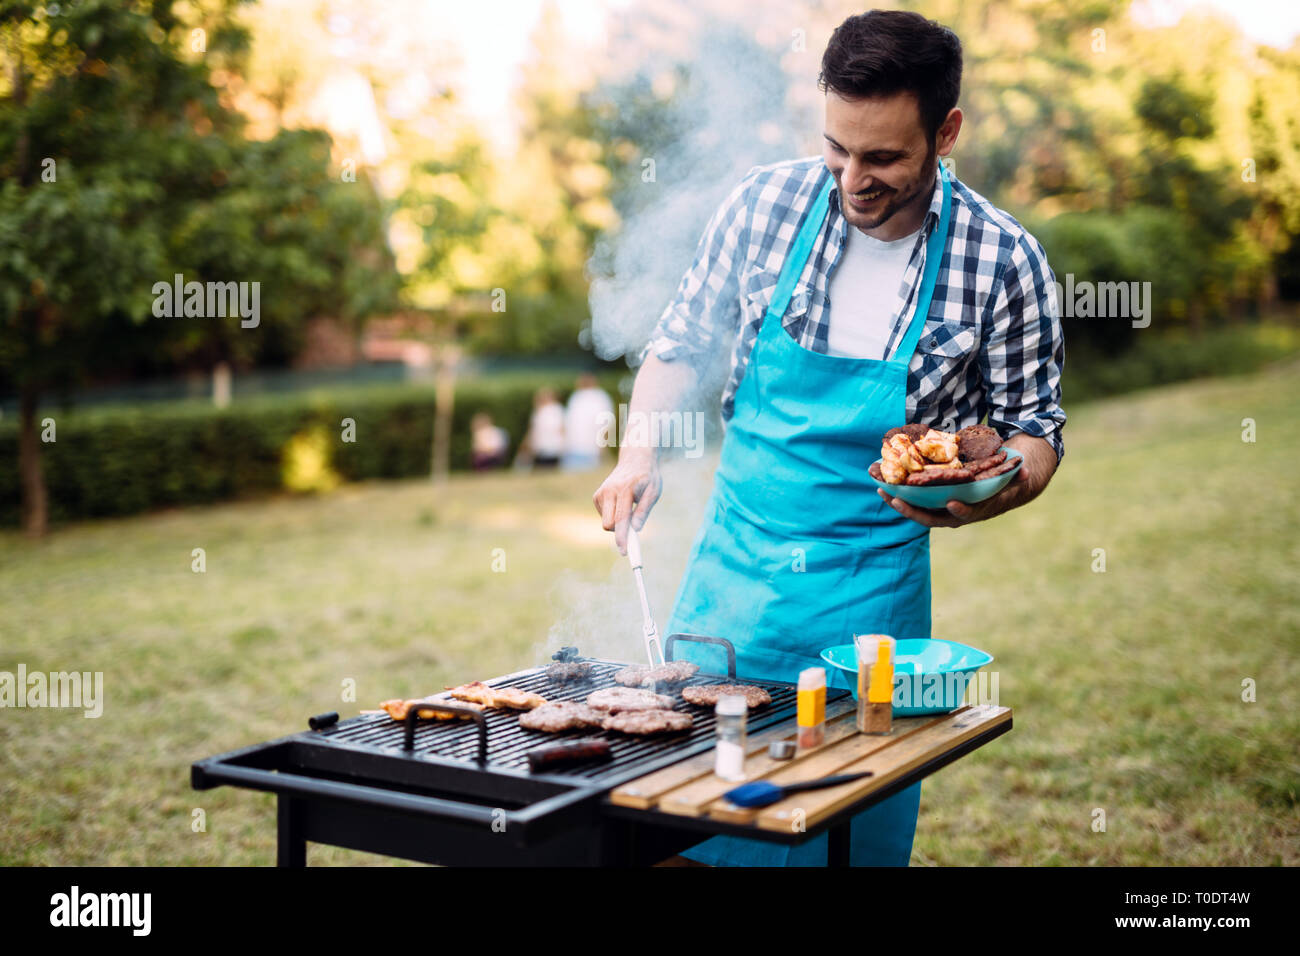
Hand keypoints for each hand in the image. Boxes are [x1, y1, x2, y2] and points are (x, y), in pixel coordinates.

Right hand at [592, 447, 661, 553]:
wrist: (634, 459)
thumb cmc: (647, 477)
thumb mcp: (653, 492)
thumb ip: (644, 510)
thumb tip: (636, 529)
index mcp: (625, 490)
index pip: (621, 519)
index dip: (622, 538)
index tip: (624, 552)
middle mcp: (609, 491)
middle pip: (609, 524)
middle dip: (620, 532)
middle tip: (633, 533)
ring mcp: (601, 493)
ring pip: (606, 522)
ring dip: (618, 523)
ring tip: (630, 509)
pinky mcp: (597, 496)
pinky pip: (604, 516)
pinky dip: (613, 516)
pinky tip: (621, 504)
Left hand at [876, 433, 1056, 528]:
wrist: (1001, 488)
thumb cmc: (1008, 482)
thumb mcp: (1016, 479)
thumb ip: (1017, 476)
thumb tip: (1023, 470)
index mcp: (978, 510)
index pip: (968, 514)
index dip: (961, 511)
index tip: (952, 503)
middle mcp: (957, 514)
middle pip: (932, 517)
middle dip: (912, 510)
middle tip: (896, 500)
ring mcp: (943, 510)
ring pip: (918, 511)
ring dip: (899, 502)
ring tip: (882, 490)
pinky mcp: (934, 503)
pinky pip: (914, 501)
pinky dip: (900, 493)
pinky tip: (884, 483)